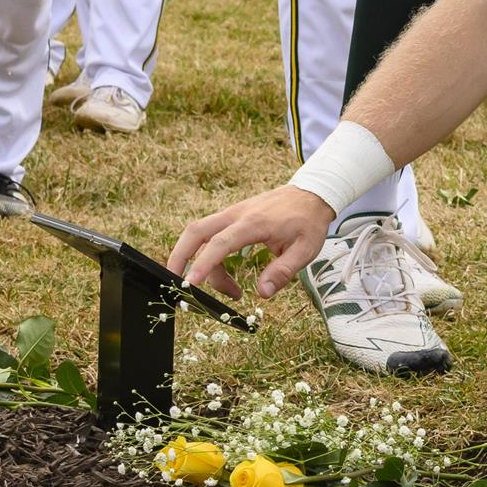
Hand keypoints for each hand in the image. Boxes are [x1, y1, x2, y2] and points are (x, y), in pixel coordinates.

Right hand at [169, 185, 336, 299]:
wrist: (311, 193)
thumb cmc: (308, 222)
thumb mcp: (305, 250)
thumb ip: (283, 271)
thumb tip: (262, 293)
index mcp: (254, 223)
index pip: (220, 243)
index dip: (203, 263)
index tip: (190, 283)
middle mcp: (236, 215)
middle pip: (195, 231)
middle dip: (178, 257)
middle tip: (175, 284)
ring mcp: (231, 214)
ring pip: (199, 234)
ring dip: (199, 263)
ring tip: (231, 291)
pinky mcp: (231, 217)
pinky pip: (210, 235)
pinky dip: (208, 256)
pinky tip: (225, 275)